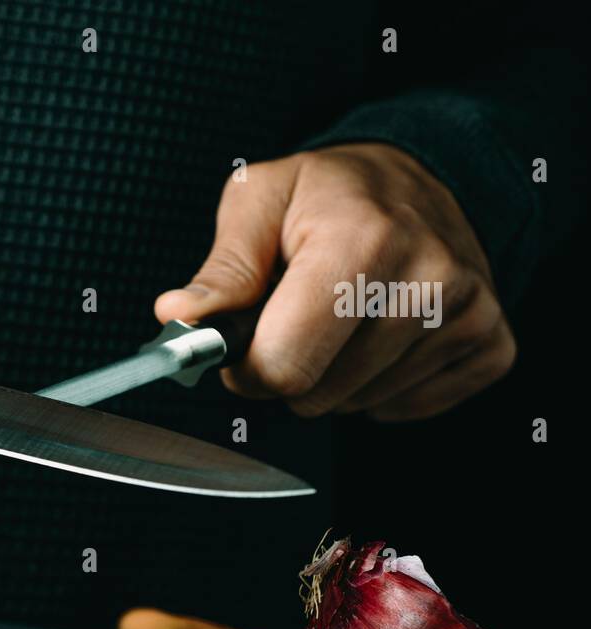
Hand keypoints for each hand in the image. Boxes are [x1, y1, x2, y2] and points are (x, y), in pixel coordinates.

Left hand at [154, 144, 514, 420]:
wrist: (423, 175)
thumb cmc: (329, 192)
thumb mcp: (258, 199)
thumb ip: (220, 269)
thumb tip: (178, 317)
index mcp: (363, 241)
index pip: (284, 366)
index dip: (246, 367)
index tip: (243, 340)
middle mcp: (429, 280)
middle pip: (317, 397)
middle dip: (289, 368)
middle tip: (297, 314)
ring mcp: (468, 316)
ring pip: (356, 406)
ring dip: (334, 375)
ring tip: (343, 314)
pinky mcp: (492, 346)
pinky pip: (403, 410)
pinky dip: (379, 385)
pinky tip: (381, 332)